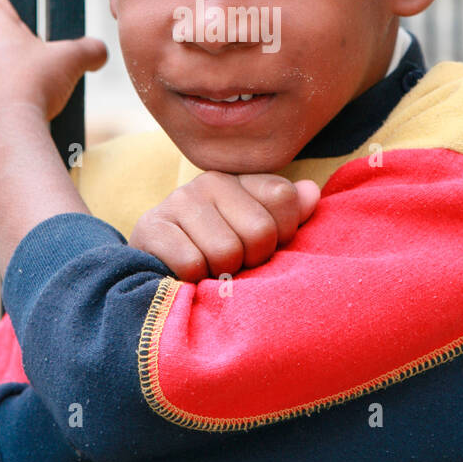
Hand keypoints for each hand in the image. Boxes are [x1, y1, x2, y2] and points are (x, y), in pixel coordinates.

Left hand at [0, 0, 107, 143]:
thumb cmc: (34, 86)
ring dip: (6, 64)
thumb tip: (99, 52)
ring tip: (35, 81)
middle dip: (14, 33)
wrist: (7, 135)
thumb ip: (90, 49)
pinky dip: (1, 91)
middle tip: (40, 47)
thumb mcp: (71, 60)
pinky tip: (24, 104)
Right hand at [128, 171, 320, 281]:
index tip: (262, 249)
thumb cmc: (218, 258)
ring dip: (220, 275)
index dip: (281, 235)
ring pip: (226, 251)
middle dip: (250, 261)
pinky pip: (192, 264)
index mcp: (242, 180)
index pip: (283, 196)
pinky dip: (193, 280)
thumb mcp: (257, 238)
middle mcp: (211, 181)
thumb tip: (311, 191)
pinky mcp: (151, 226)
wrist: (156, 273)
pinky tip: (184, 275)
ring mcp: (179, 200)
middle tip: (232, 267)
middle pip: (259, 230)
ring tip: (208, 271)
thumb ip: (288, 216)